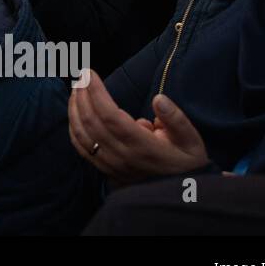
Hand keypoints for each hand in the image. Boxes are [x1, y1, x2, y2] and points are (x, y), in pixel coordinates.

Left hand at [68, 73, 209, 184]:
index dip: (96, 92)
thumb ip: (175, 119)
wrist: (182, 192)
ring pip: (82, 135)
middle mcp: (123, 156)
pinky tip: (74, 113)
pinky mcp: (106, 170)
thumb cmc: (186, 160)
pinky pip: (82, 148)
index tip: (90, 73)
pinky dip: (73, 128)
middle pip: (92, 122)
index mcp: (143, 146)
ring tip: (76, 89)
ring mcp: (112, 165)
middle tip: (80, 76)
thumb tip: (158, 99)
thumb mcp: (191, 139)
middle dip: (82, 95)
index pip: (110, 116)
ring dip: (74, 109)